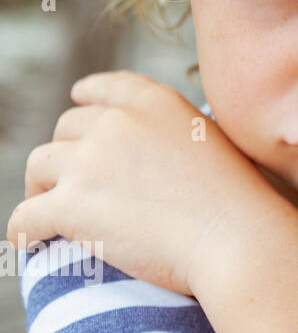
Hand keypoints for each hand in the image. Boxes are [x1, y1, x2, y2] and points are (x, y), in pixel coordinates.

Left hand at [7, 70, 281, 295]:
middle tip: (74, 185)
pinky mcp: (70, 206)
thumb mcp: (211, 142)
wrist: (236, 238)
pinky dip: (25, 232)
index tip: (79, 101)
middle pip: (65, 129)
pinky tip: (34, 244)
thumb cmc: (237, 202)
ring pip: (38, 168)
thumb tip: (144, 151)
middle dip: (67, 155)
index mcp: (155, 103)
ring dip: (42, 190)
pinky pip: (24, 217)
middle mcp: (116, 123)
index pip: (106, 87)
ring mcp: (89, 162)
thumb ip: (171, 133)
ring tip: (54, 217)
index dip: (87, 96)